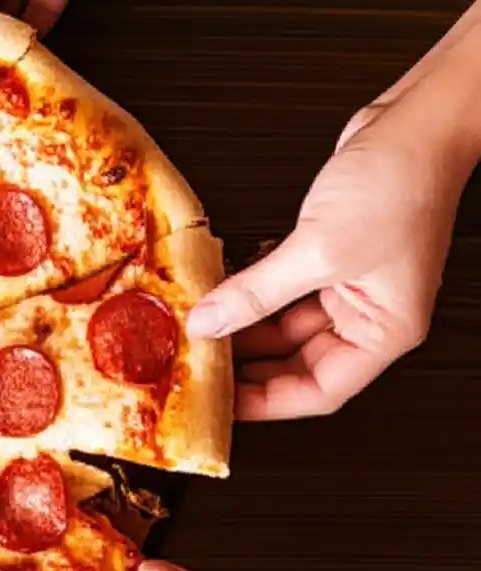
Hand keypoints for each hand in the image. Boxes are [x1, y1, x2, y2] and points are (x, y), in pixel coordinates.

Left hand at [185, 11, 480, 421]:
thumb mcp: (317, 249)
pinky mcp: (330, 256)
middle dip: (247, 366)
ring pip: (284, 326)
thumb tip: (208, 324)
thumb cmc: (399, 184)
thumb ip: (256, 292)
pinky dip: (250, 293)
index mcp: (384, 331)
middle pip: (298, 363)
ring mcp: (349, 286)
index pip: (319, 391)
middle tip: (198, 367)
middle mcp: (369, 316)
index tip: (220, 404)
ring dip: (242, 327)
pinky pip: (282, 290)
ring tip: (198, 332)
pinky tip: (216, 292)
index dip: (266, 402)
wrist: (416, 123)